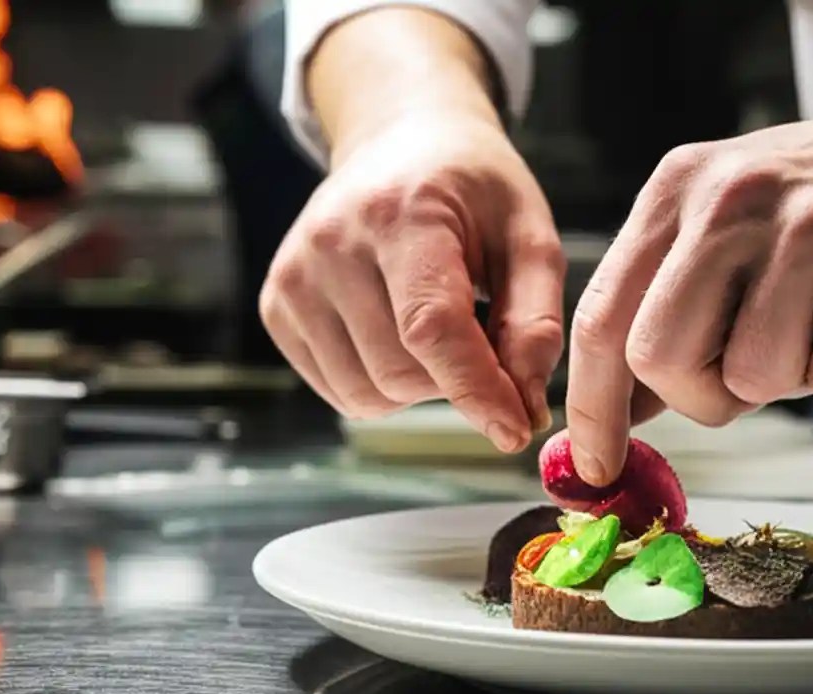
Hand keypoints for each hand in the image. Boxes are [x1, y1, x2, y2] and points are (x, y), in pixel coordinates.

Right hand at [260, 114, 563, 451]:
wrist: (400, 143)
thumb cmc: (473, 190)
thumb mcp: (528, 235)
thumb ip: (535, 321)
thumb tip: (524, 406)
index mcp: (402, 213)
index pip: (430, 326)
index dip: (476, 388)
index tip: (515, 430)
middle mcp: (331, 242)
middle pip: (400, 372)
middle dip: (455, 380)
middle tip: (482, 338)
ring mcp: (293, 276)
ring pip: (366, 394)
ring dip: (418, 387)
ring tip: (438, 327)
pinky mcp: (276, 305)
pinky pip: (339, 390)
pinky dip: (380, 384)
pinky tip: (398, 330)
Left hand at [565, 95, 812, 484]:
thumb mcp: (731, 218)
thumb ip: (666, 298)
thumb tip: (620, 406)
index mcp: (680, 188)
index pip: (602, 317)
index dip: (592, 408)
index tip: (593, 464)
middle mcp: (731, 200)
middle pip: (659, 358)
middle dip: (699, 395)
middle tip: (746, 373)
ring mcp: (811, 231)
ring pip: (750, 379)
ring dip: (788, 376)